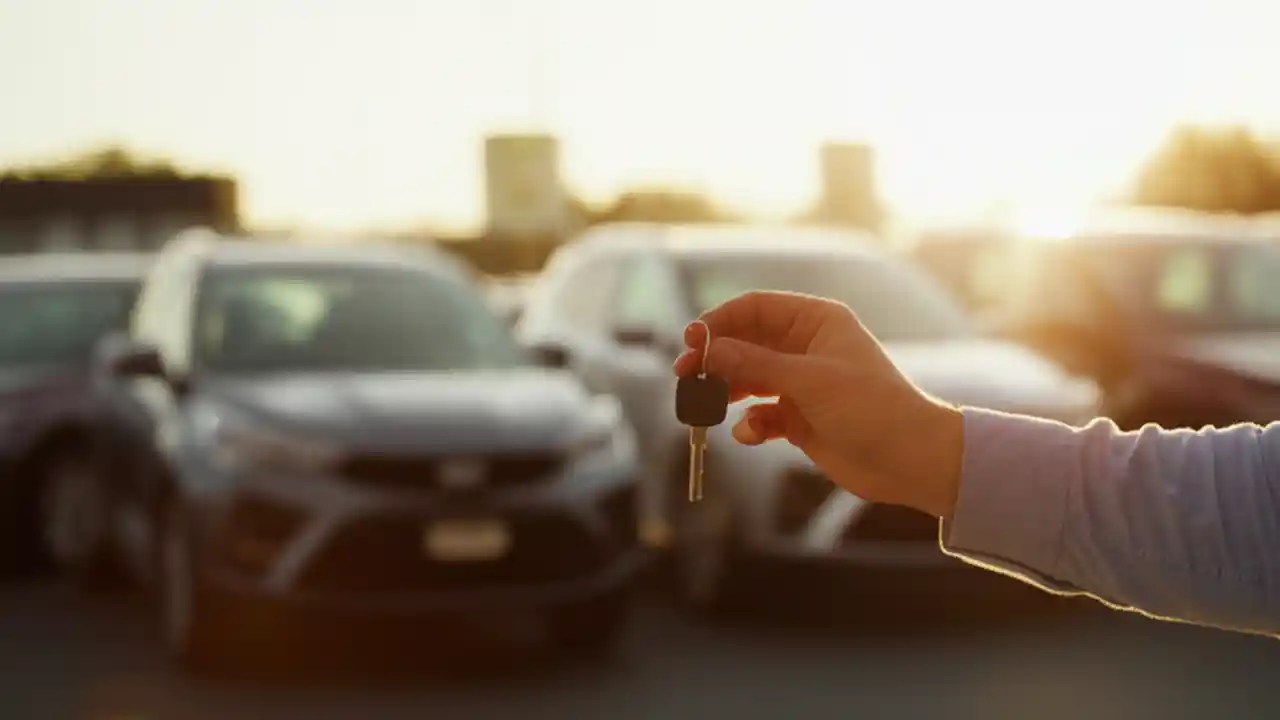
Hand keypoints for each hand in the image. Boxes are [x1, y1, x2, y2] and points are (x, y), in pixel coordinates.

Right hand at [674, 291, 963, 517]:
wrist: (910, 460)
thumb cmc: (871, 408)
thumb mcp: (809, 381)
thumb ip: (754, 364)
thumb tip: (707, 349)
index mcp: (816, 322)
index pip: (754, 309)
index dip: (719, 321)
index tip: (690, 341)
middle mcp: (806, 347)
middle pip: (743, 343)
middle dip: (715, 360)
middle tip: (686, 376)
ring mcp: (801, 383)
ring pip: (746, 379)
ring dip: (725, 393)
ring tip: (704, 408)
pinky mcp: (798, 418)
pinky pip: (760, 414)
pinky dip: (749, 424)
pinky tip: (750, 435)